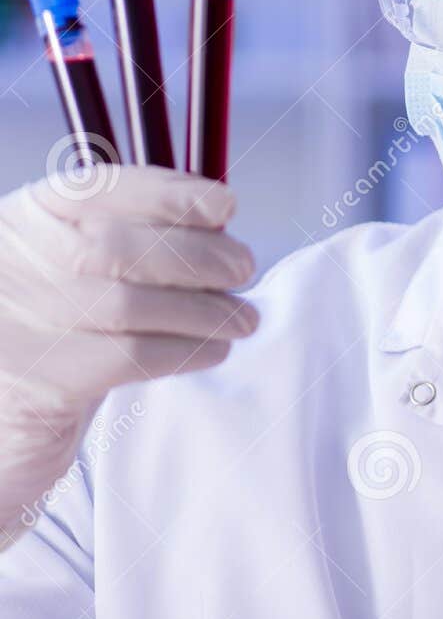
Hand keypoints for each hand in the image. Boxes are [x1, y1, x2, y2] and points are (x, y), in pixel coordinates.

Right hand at [0, 165, 257, 548]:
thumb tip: (216, 231)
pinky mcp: (43, 382)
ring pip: (129, 304)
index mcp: (24, 224)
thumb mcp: (75, 275)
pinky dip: (183, 350)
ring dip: (203, 309)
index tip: (223, 205)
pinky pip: (129, 356)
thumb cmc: (54, 341)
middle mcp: (14, 266)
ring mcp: (22, 324)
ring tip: (241, 317)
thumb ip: (128, 245)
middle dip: (196, 253)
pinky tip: (212, 351)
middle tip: (243, 268)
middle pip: (116, 245)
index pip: (95, 188)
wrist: (6, 430)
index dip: (167, 193)